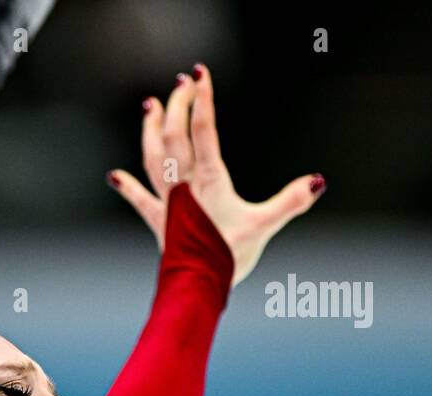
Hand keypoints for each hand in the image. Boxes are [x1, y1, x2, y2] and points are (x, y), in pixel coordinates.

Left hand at [107, 63, 325, 287]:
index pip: (203, 130)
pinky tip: (114, 176)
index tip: (200, 73)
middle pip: (175, 136)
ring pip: (153, 158)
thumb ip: (290, 202)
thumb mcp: (264, 226)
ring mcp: (168, 202)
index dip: (202, 100)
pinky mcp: (159, 221)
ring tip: (150, 108)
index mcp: (209, 180)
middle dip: (177, 106)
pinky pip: (140, 199)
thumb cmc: (227, 256)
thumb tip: (317, 182)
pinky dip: (127, 186)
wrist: (197, 286)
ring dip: (150, 131)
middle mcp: (183, 186)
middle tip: (181, 82)